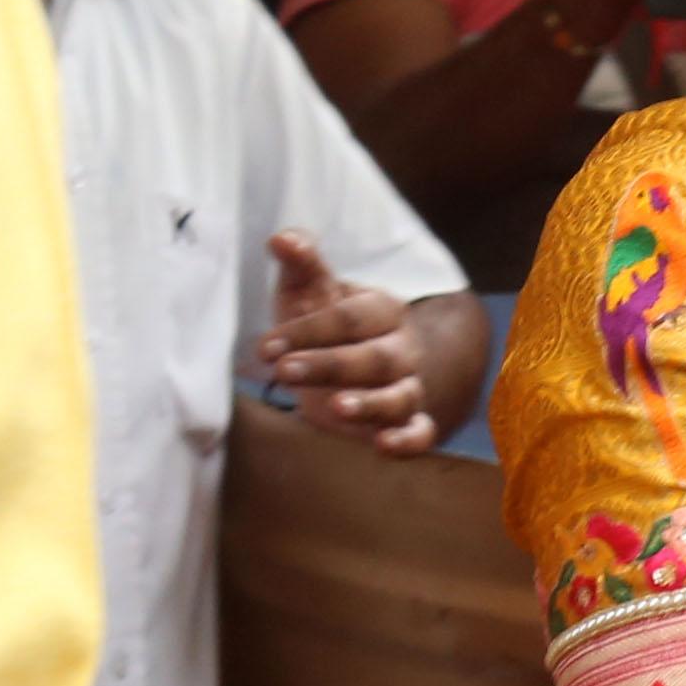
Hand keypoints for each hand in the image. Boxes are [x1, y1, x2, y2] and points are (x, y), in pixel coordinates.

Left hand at [260, 231, 440, 450]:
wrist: (353, 365)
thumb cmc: (325, 326)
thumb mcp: (310, 293)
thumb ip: (301, 264)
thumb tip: (281, 238)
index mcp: (384, 310)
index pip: (349, 318)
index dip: (307, 331)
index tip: (265, 348)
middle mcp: (403, 348)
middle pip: (375, 358)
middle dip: (329, 365)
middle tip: (284, 372)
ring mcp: (408, 386)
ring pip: (400, 396)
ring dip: (370, 403)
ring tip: (336, 408)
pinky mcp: (406, 422)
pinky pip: (420, 433)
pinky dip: (408, 440)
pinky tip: (383, 447)